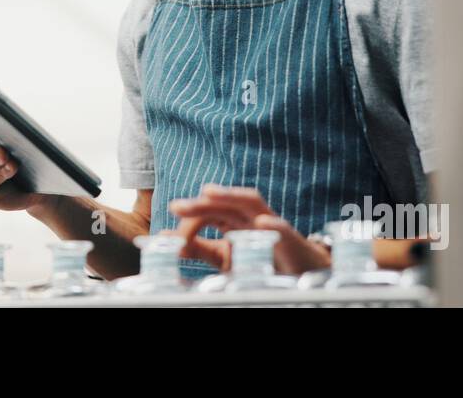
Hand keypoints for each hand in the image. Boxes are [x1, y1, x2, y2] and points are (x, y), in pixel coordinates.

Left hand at [168, 184, 330, 273]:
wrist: (298, 269)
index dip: (190, 223)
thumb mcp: (223, 255)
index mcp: (232, 218)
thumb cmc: (259, 257)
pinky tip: (261, 222)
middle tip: (176, 206)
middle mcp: (248, 216)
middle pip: (223, 203)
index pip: (208, 213)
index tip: (174, 241)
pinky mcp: (289, 239)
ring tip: (209, 192)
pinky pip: (281, 228)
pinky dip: (272, 224)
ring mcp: (269, 224)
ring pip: (251, 204)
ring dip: (231, 196)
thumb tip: (164, 238)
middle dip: (200, 203)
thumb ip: (196, 247)